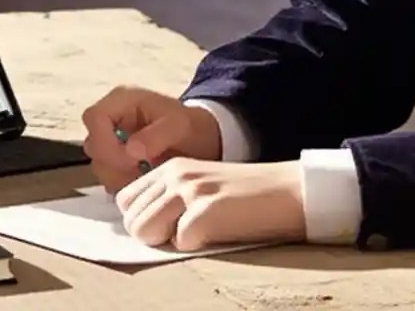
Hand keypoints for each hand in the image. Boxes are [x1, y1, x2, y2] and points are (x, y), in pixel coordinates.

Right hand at [81, 85, 221, 192]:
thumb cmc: (189, 125)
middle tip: (142, 168)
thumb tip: (131, 150)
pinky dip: (125, 183)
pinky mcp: (115, 161)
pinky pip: (108, 178)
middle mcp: (110, 119)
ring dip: (121, 176)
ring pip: (99, 165)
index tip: (131, 158)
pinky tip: (144, 178)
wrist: (199, 140)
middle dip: (116, 162)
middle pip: (93, 145)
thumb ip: (157, 134)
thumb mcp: (179, 124)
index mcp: (121, 100)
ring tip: (147, 173)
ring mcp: (110, 141)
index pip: (94, 117)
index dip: (105, 141)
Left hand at [115, 158, 305, 250]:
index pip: (125, 200)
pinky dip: (197, 246)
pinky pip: (179, 243)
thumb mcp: (201, 186)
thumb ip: (169, 198)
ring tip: (199, 232)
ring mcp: (190, 191)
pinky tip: (219, 232)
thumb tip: (140, 227)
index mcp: (171, 167)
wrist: (289, 192)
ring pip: (145, 230)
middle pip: (132, 220)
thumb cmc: (246, 197)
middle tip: (186, 231)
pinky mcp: (205, 211)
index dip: (142, 219)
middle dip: (154, 235)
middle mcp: (176, 175)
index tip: (166, 225)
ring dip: (168, 241)